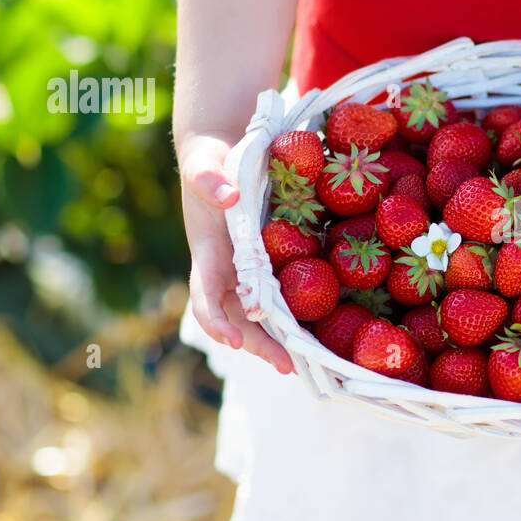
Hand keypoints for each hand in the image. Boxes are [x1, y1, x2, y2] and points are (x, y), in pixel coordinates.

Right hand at [179, 133, 293, 373]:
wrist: (221, 156)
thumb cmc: (210, 161)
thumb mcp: (204, 164)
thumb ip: (207, 177)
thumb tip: (227, 195)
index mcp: (208, 252)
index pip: (206, 294)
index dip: (216, 320)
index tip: (233, 341)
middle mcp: (225, 270)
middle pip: (237, 317)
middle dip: (257, 344)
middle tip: (287, 365)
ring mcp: (245, 270)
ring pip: (258, 314)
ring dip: (276, 340)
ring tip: (300, 363)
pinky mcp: (266, 265)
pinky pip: (278, 295)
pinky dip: (292, 315)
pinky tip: (316, 332)